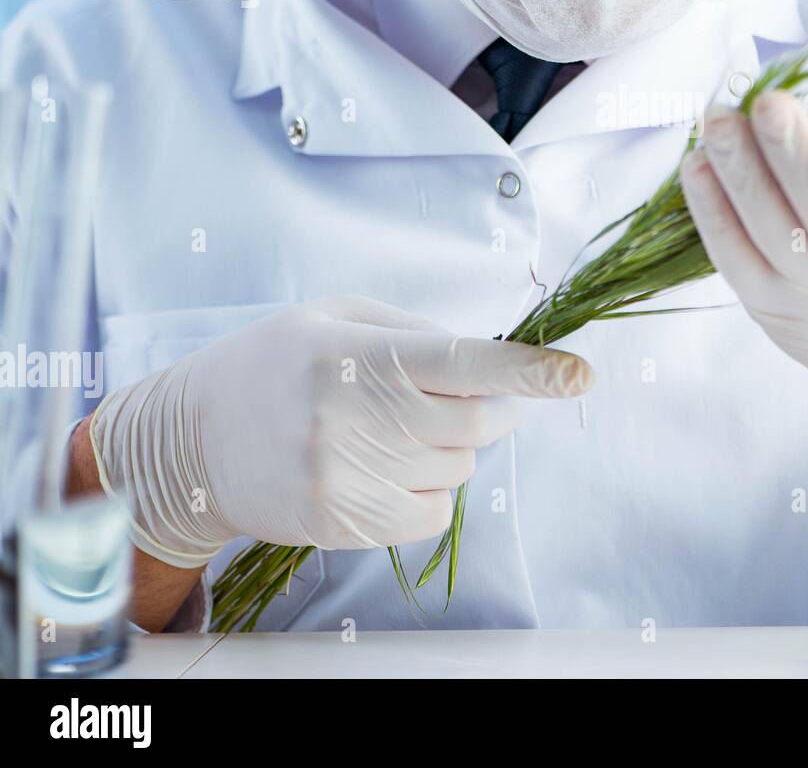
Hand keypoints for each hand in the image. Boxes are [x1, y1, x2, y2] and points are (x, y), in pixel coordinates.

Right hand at [90, 296, 591, 565]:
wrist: (195, 439)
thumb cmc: (277, 363)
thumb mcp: (338, 317)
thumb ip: (417, 334)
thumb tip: (492, 367)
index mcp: (357, 353)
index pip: (461, 361)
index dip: (527, 370)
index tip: (579, 375)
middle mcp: (353, 417)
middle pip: (477, 425)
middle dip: (489, 410)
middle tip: (458, 396)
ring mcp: (347, 477)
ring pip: (459, 470)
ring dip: (450, 450)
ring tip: (393, 429)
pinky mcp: (344, 524)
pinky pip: (432, 513)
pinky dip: (430, 490)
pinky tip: (386, 467)